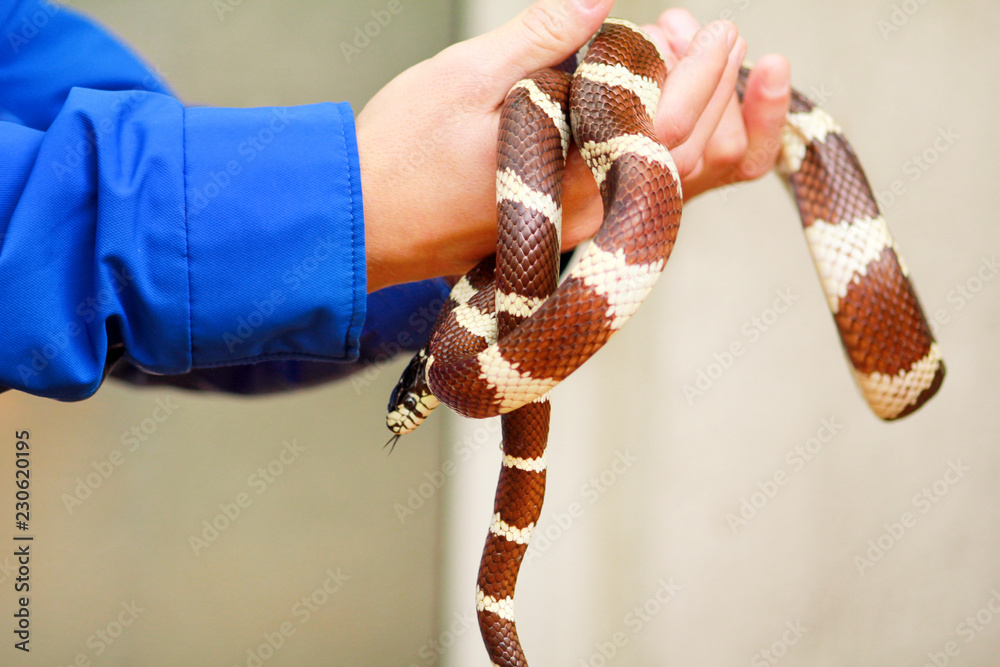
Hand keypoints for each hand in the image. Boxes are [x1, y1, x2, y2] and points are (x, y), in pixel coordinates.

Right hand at [357, 0, 790, 291]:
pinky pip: (626, 180)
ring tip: (678, 60)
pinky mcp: (561, 221)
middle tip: (711, 37)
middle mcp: (587, 211)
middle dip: (707, 90)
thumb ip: (543, 35)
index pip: (669, 124)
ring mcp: (577, 222)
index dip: (701, 73)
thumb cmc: (400, 157)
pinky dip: (650, 137)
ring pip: (658, 171)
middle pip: (680, 153)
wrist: (358, 223)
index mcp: (574, 177)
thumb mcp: (467, 76)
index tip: (712, 29)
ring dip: (683, 114)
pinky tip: (640, 101)